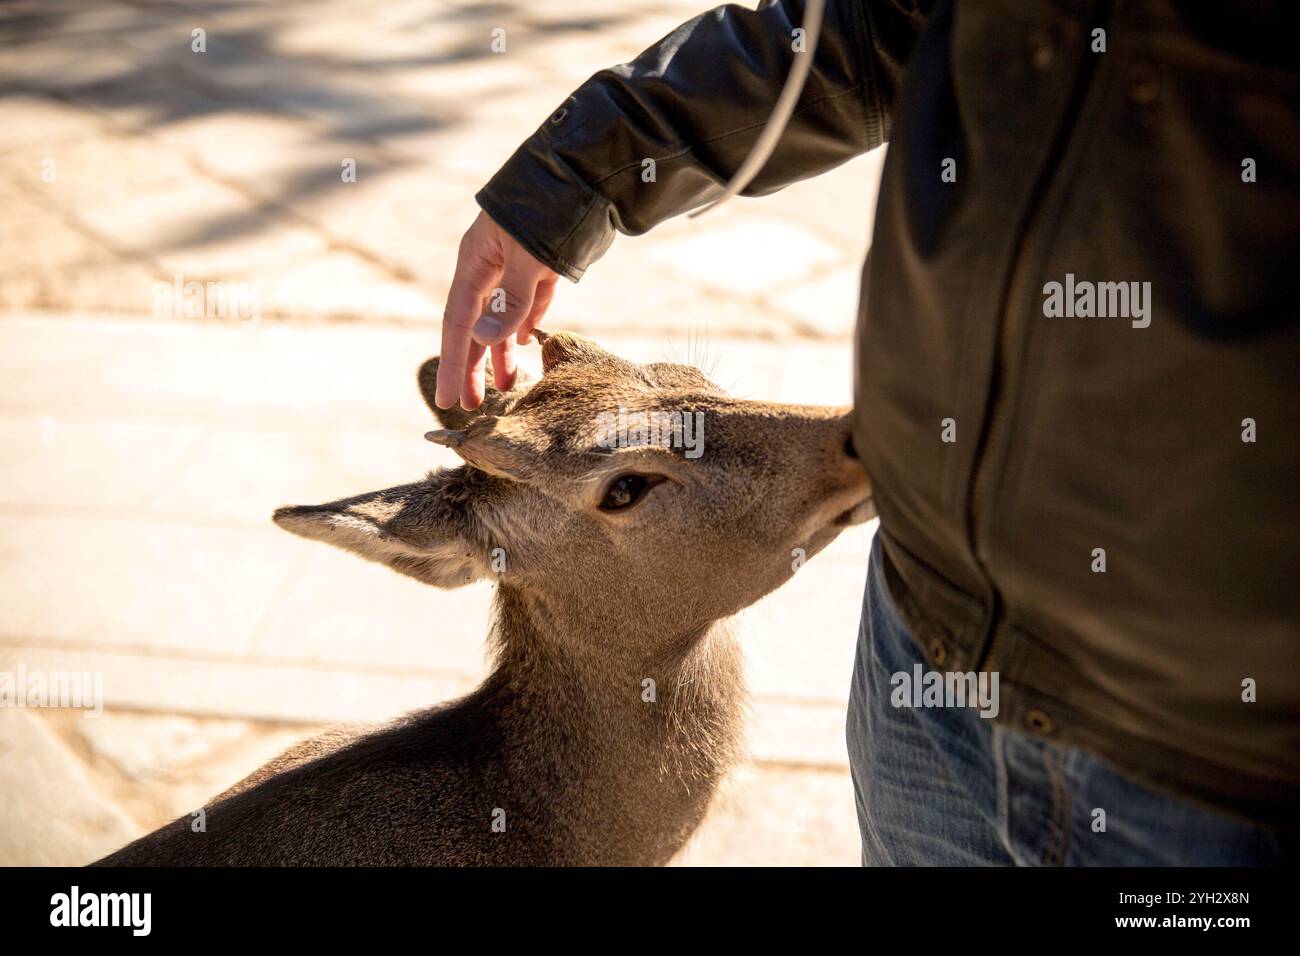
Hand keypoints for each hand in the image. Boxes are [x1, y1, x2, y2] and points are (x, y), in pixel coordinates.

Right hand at [436, 210, 558, 409]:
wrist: (582, 173)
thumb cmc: (549, 210)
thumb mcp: (529, 258)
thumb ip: (510, 300)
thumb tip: (482, 339)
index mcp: (475, 262)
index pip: (457, 323)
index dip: (453, 362)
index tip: (449, 397)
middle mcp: (489, 266)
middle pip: (475, 324)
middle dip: (472, 365)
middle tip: (472, 404)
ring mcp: (514, 265)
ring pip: (501, 316)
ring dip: (500, 351)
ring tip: (504, 385)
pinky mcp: (540, 265)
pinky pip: (526, 302)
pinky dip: (523, 324)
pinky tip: (524, 346)